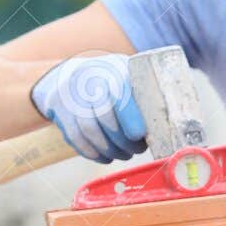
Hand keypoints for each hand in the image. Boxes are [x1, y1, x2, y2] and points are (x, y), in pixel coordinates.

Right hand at [31, 52, 147, 162]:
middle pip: (103, 115)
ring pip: (89, 130)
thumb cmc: (112, 81)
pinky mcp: (58, 112)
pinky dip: (93, 153)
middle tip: (137, 149)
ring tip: (124, 154)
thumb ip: (144, 92)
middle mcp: (86, 79)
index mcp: (110, 69)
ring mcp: (69, 95)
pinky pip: (75, 139)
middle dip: (123, 140)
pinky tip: (106, 157)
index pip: (118, 91)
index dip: (128, 115)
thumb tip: (168, 121)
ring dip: (110, 149)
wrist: (70, 76)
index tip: (139, 135)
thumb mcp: (128, 76)